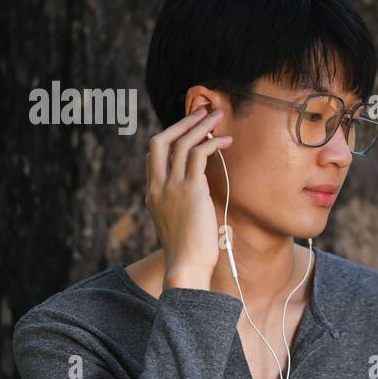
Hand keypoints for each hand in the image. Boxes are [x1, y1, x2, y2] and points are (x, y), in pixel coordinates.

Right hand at [145, 106, 231, 286]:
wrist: (187, 266)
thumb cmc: (188, 250)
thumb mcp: (178, 222)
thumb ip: (182, 204)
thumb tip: (199, 195)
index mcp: (152, 193)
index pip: (154, 154)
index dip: (171, 137)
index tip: (189, 128)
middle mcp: (157, 186)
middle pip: (160, 141)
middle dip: (181, 123)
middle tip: (201, 112)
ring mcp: (171, 187)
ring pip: (182, 143)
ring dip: (201, 127)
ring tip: (218, 118)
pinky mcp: (190, 190)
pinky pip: (198, 155)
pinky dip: (212, 144)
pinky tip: (225, 143)